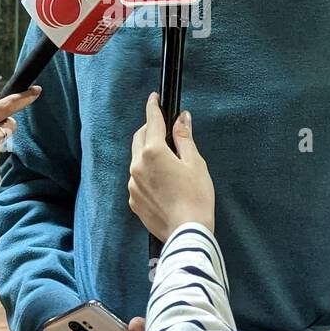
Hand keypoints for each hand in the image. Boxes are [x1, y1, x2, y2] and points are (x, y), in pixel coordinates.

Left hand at [128, 93, 214, 241]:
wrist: (187, 232)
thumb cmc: (196, 197)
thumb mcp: (195, 163)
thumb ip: (184, 138)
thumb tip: (181, 119)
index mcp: (153, 152)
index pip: (152, 122)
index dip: (153, 107)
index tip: (154, 98)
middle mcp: (137, 165)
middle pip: (140, 138)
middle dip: (150, 130)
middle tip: (165, 130)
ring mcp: (133, 184)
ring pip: (137, 159)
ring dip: (149, 153)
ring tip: (168, 161)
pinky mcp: (133, 200)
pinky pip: (138, 179)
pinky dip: (147, 173)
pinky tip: (163, 182)